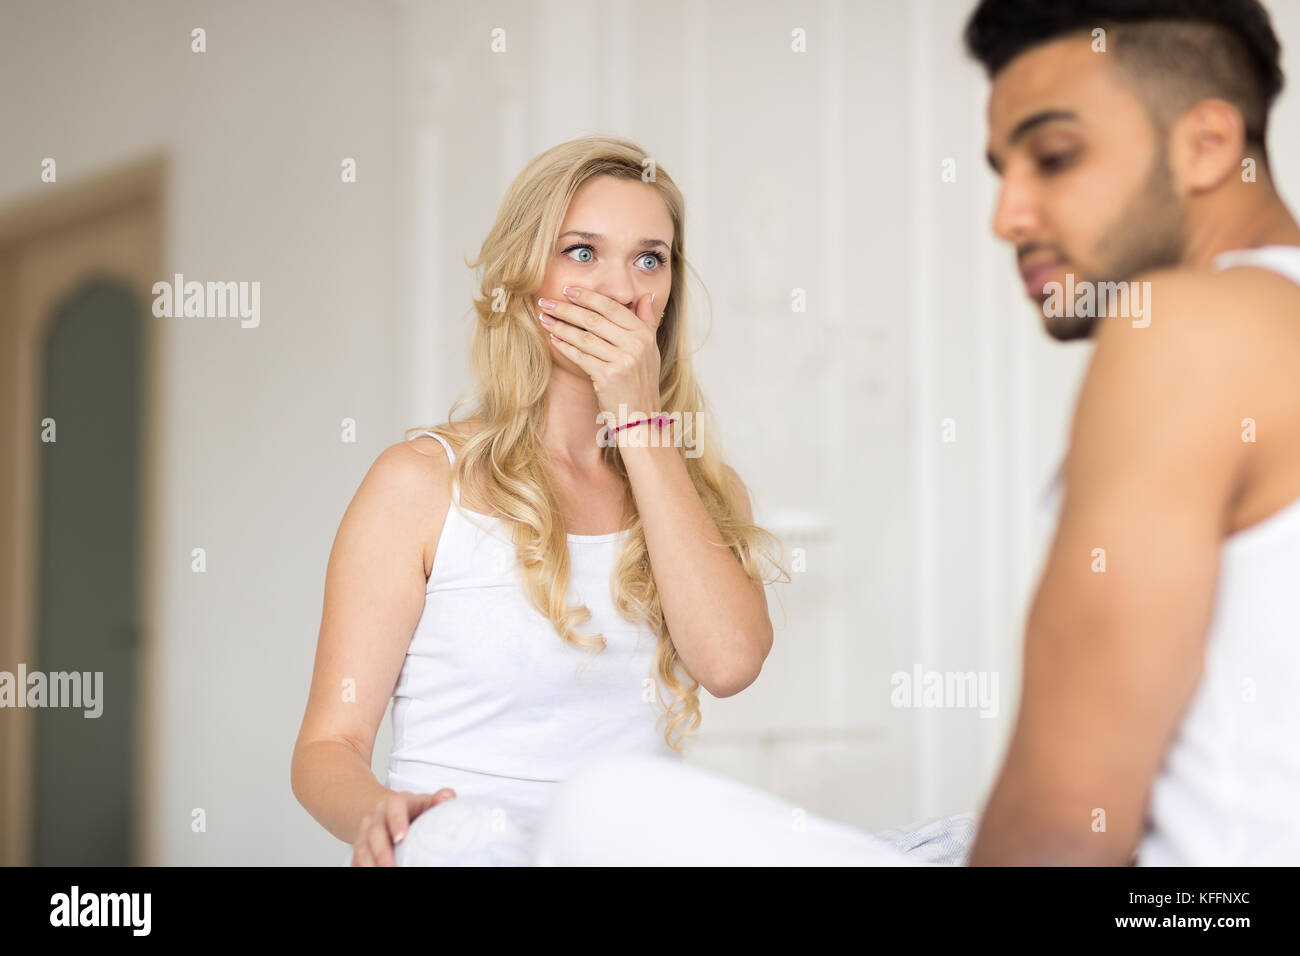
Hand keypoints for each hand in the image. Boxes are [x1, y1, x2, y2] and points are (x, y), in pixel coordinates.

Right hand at [350, 787, 455, 865]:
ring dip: (370, 864)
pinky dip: (362, 867)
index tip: (401, 838)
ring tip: (384, 874)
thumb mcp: (426, 801)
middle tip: (391, 868)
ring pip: (362, 848)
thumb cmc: (412, 810)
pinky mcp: (359, 848)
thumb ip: (440, 799)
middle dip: (382, 852)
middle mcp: (376, 817)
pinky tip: (371, 873)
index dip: (396, 821)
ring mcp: (364, 832)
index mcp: (395, 803)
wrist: (384, 812)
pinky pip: (356, 859)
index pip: (394, 807)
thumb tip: (447, 798)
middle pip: (375, 832)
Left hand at [537, 285, 662, 418]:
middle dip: (567, 309)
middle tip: (547, 301)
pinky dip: (565, 346)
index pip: (612, 308)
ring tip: (545, 318)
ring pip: (584, 337)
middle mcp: (635, 345)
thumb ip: (647, 322)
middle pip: (594, 320)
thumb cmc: (641, 384)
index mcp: (644, 335)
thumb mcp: (651, 351)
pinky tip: (553, 339)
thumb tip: (646, 297)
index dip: (588, 297)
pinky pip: (580, 356)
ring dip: (561, 326)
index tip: (568, 290)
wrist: (641, 418)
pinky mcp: (607, 377)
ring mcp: (622, 361)